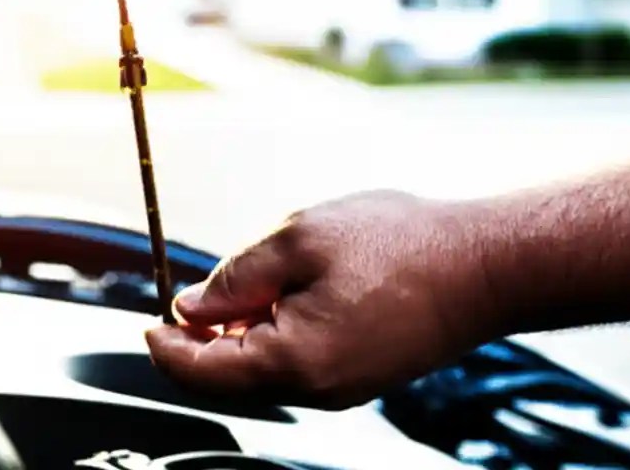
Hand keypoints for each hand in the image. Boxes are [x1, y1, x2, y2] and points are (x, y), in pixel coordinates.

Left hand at [145, 191, 504, 408]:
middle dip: (195, 345)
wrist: (484, 265)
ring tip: (225, 298)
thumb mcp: (299, 237)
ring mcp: (340, 388)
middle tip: (178, 307)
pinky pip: (294, 368)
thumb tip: (190, 305)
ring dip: (232, 342)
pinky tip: (266, 305)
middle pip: (228, 381)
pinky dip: (265, 342)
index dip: (165, 348)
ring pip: (260, 375)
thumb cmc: (401, 245)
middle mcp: (316, 390)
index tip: (145, 323)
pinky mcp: (358, 376)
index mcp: (294, 361)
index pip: (202, 372)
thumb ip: (234, 276)